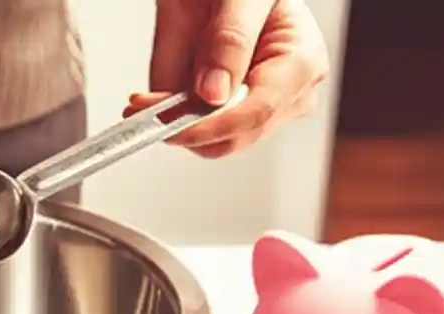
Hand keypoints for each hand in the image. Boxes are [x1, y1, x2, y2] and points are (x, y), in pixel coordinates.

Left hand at [126, 0, 329, 157]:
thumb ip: (230, 40)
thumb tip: (214, 93)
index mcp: (300, 63)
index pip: (261, 111)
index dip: (215, 125)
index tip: (177, 124)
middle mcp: (279, 94)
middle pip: (236, 137)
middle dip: (187, 126)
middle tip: (146, 106)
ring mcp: (246, 107)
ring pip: (211, 143)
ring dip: (171, 125)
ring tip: (143, 102)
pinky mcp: (216, 113)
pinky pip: (189, 132)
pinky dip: (163, 122)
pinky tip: (145, 105)